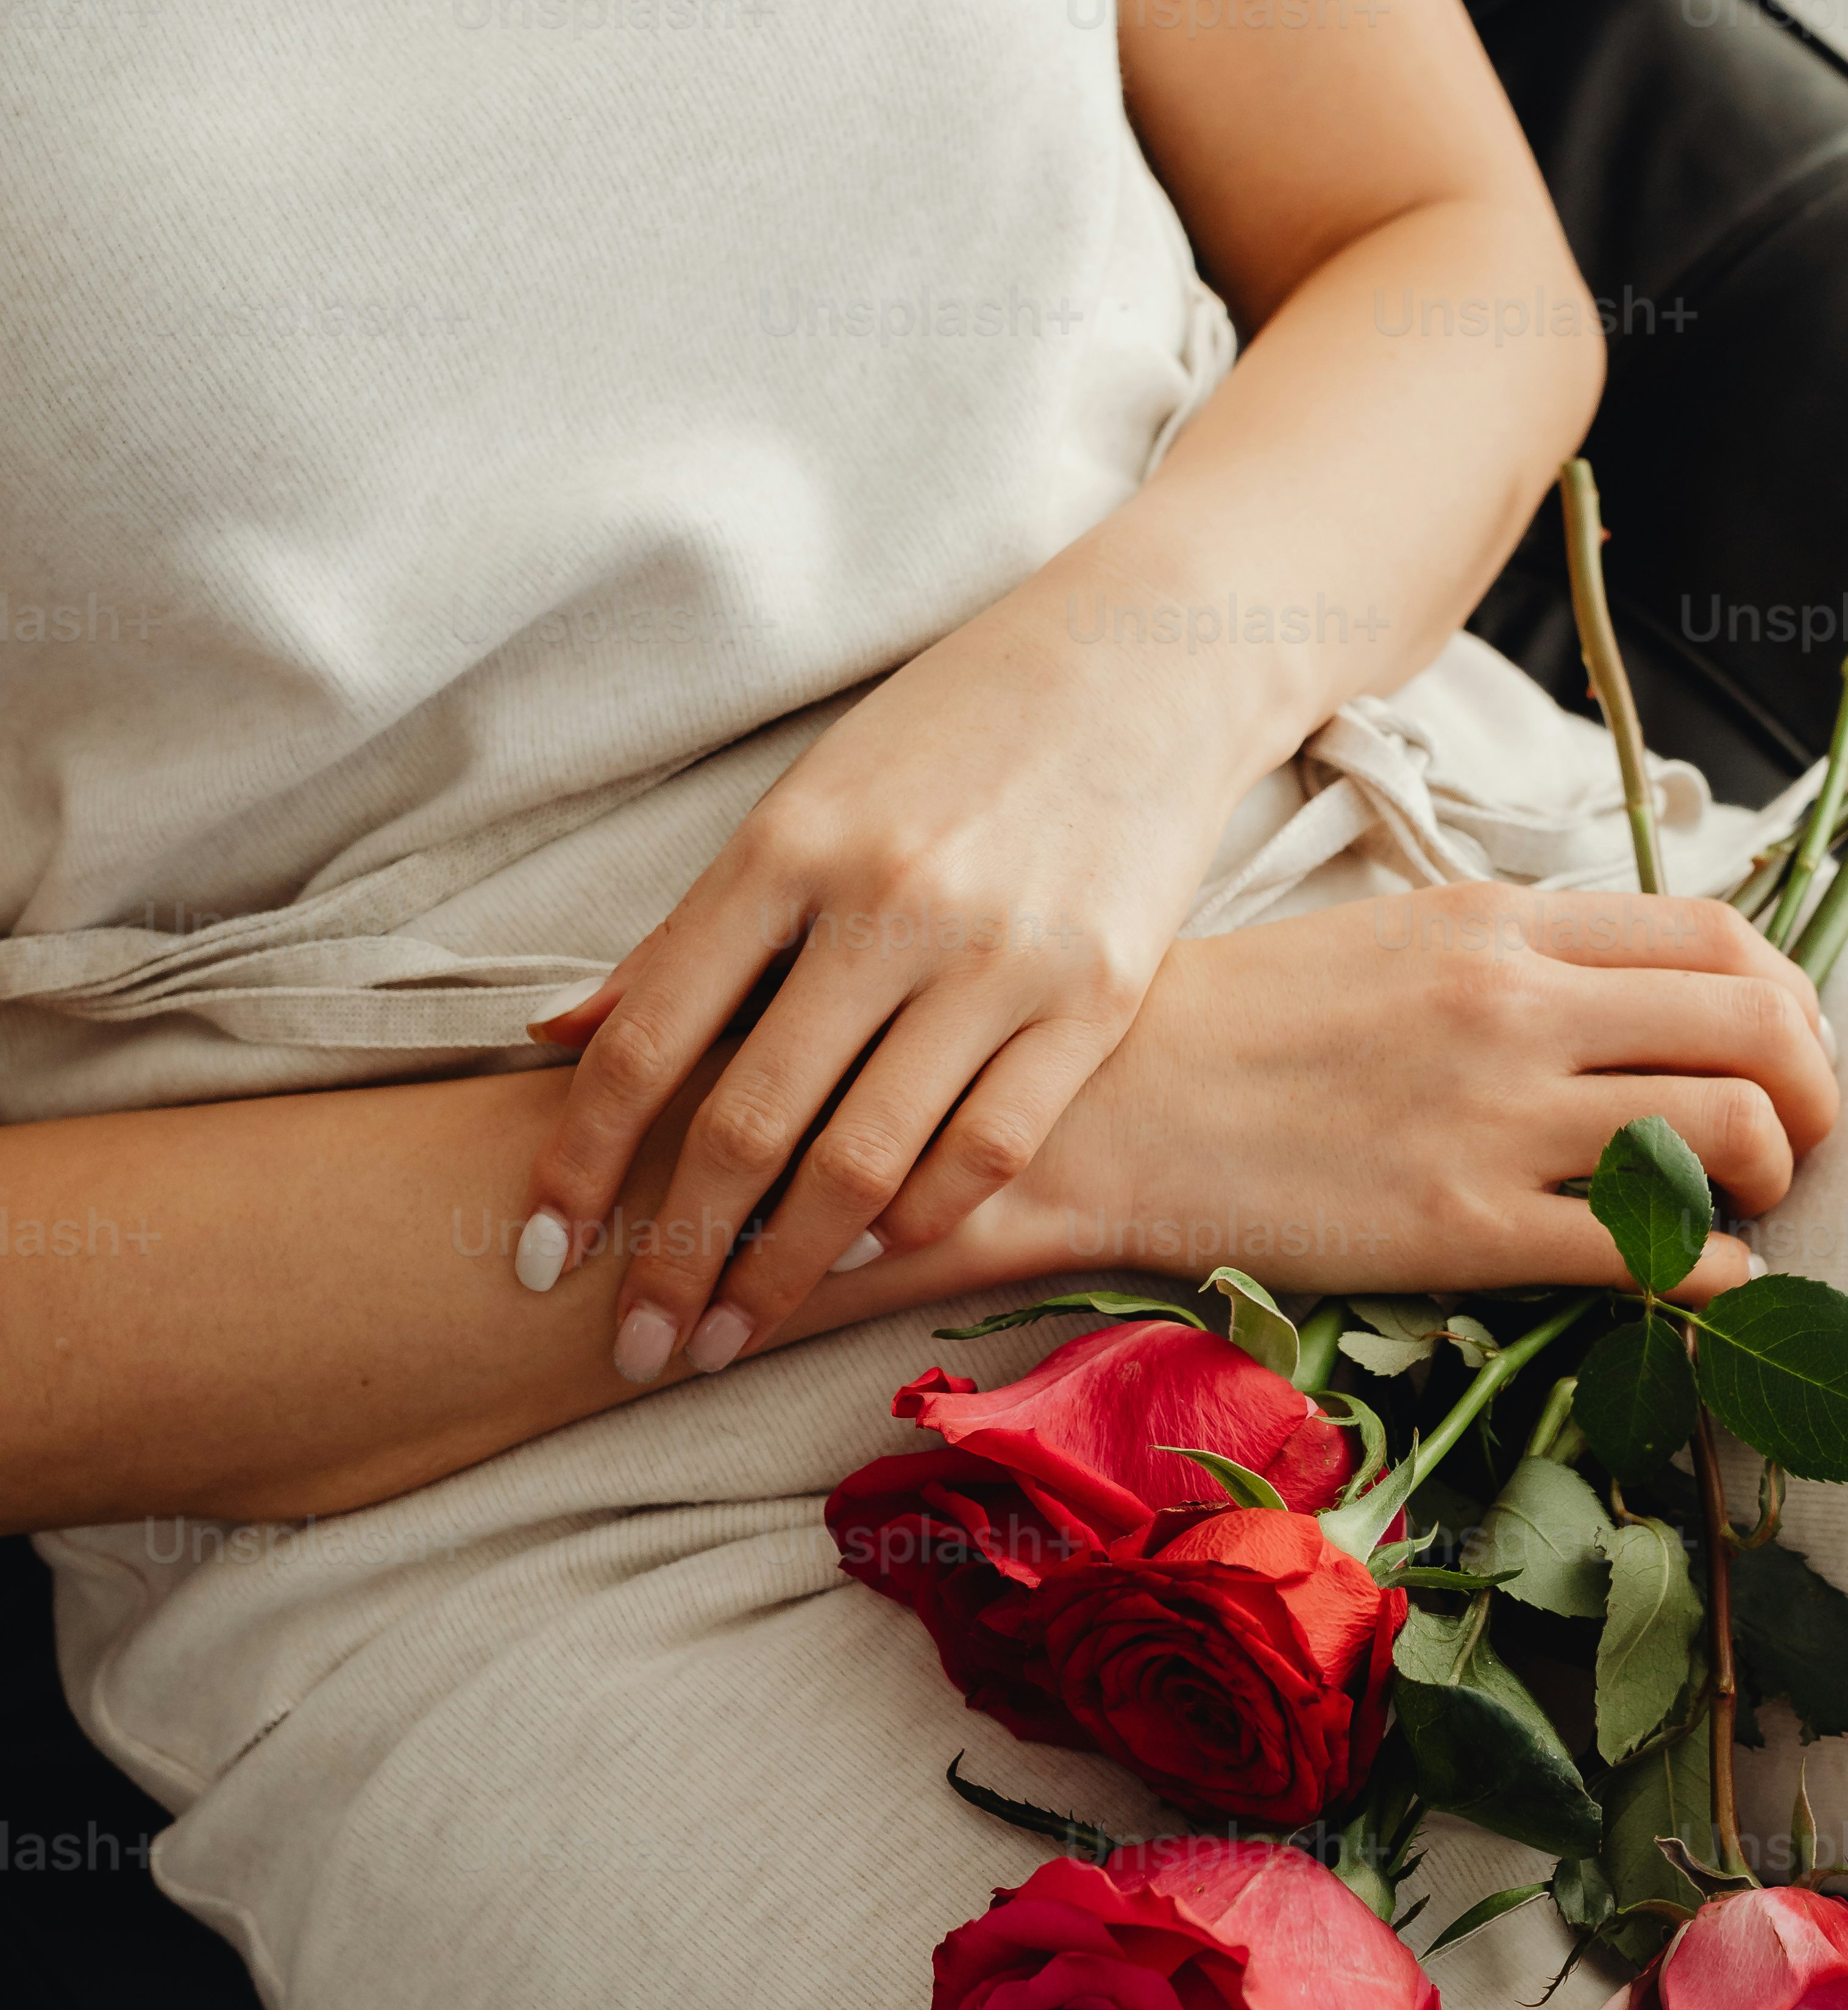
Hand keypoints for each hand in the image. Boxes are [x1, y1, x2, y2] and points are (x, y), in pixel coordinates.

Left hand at [513, 595, 1249, 1381]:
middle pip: (748, 1126)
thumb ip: (691, 932)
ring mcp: (999, 954)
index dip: (580, 1163)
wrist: (1147, 659)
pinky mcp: (1098, 993)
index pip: (648, 1039)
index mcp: (787, 848)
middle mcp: (887, 903)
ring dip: (783, 1272)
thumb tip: (556, 1040)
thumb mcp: (804, 800)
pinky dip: (917, 1219)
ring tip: (730, 1336)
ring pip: (866, 1162)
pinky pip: (987, 1145)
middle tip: (632, 1350)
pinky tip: (866, 1257)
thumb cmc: (950, 734)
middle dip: (674, 1258)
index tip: (538, 1256)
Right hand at [1028, 887, 1834, 1300]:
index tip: (1790, 1044)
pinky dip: (1713, 1267)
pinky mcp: (1460, 1229)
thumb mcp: (1400, 939)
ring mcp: (1494, 1119)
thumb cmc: (1247, 1023)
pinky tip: (1705, 1275)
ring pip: (1727, 1132)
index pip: (1723, 935)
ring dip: (1774, 1177)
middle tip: (1801, 1137)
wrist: (1111, 1106)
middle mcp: (1519, 1007)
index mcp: (1504, 924)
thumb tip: (1642, 994)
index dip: (1793, 996)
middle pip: (1758, 1025)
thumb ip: (1524, 955)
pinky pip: (1647, 1251)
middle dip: (1816, 1089)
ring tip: (1746, 1203)